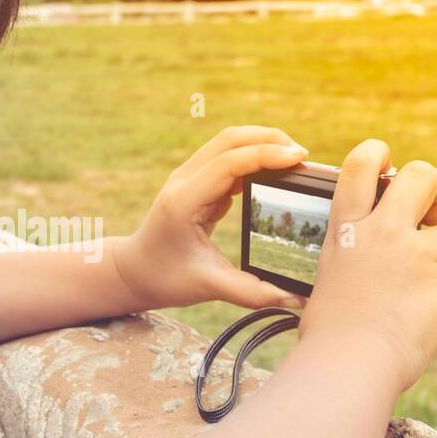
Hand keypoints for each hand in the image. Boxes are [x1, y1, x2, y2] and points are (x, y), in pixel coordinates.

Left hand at [110, 126, 310, 310]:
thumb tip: (296, 299)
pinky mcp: (196, 183)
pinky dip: (252, 158)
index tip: (300, 157)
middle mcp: (184, 181)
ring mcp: (187, 178)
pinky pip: (226, 159)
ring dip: (261, 143)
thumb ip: (253, 292)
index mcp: (184, 200)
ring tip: (295, 159)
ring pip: (227, 144)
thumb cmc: (164, 279)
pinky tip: (275, 172)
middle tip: (304, 155)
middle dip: (269, 139)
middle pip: (229, 140)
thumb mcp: (209, 287)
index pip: (229, 163)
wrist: (132, 272)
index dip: (267, 155)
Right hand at [298, 139, 436, 392]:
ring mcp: (417, 256)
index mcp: (348, 229)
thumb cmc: (329, 332)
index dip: (377, 152)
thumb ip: (354, 257)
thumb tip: (368, 261)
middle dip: (434, 184)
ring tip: (416, 290)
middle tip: (431, 207)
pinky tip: (414, 321)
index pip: (361, 166)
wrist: (349, 364)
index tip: (385, 159)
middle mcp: (384, 233)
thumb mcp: (330, 278)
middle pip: (423, 176)